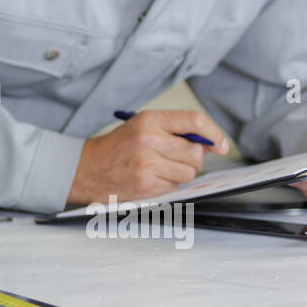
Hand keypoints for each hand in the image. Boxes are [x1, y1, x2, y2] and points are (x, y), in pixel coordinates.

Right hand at [68, 110, 229, 203]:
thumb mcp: (142, 126)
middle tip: (178, 158)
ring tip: (160, 168)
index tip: (221, 143)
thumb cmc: (116, 148)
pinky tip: (151, 178)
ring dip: (181, 173)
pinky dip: (168, 184)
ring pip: (188, 172)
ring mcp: (148, 164)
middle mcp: (149, 140)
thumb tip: (208, 142)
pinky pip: (175, 186)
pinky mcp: (146, 184)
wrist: (86, 168)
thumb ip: (173, 130)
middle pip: (195, 151)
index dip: (214, 132)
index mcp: (149, 120)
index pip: (194, 120)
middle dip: (193, 158)